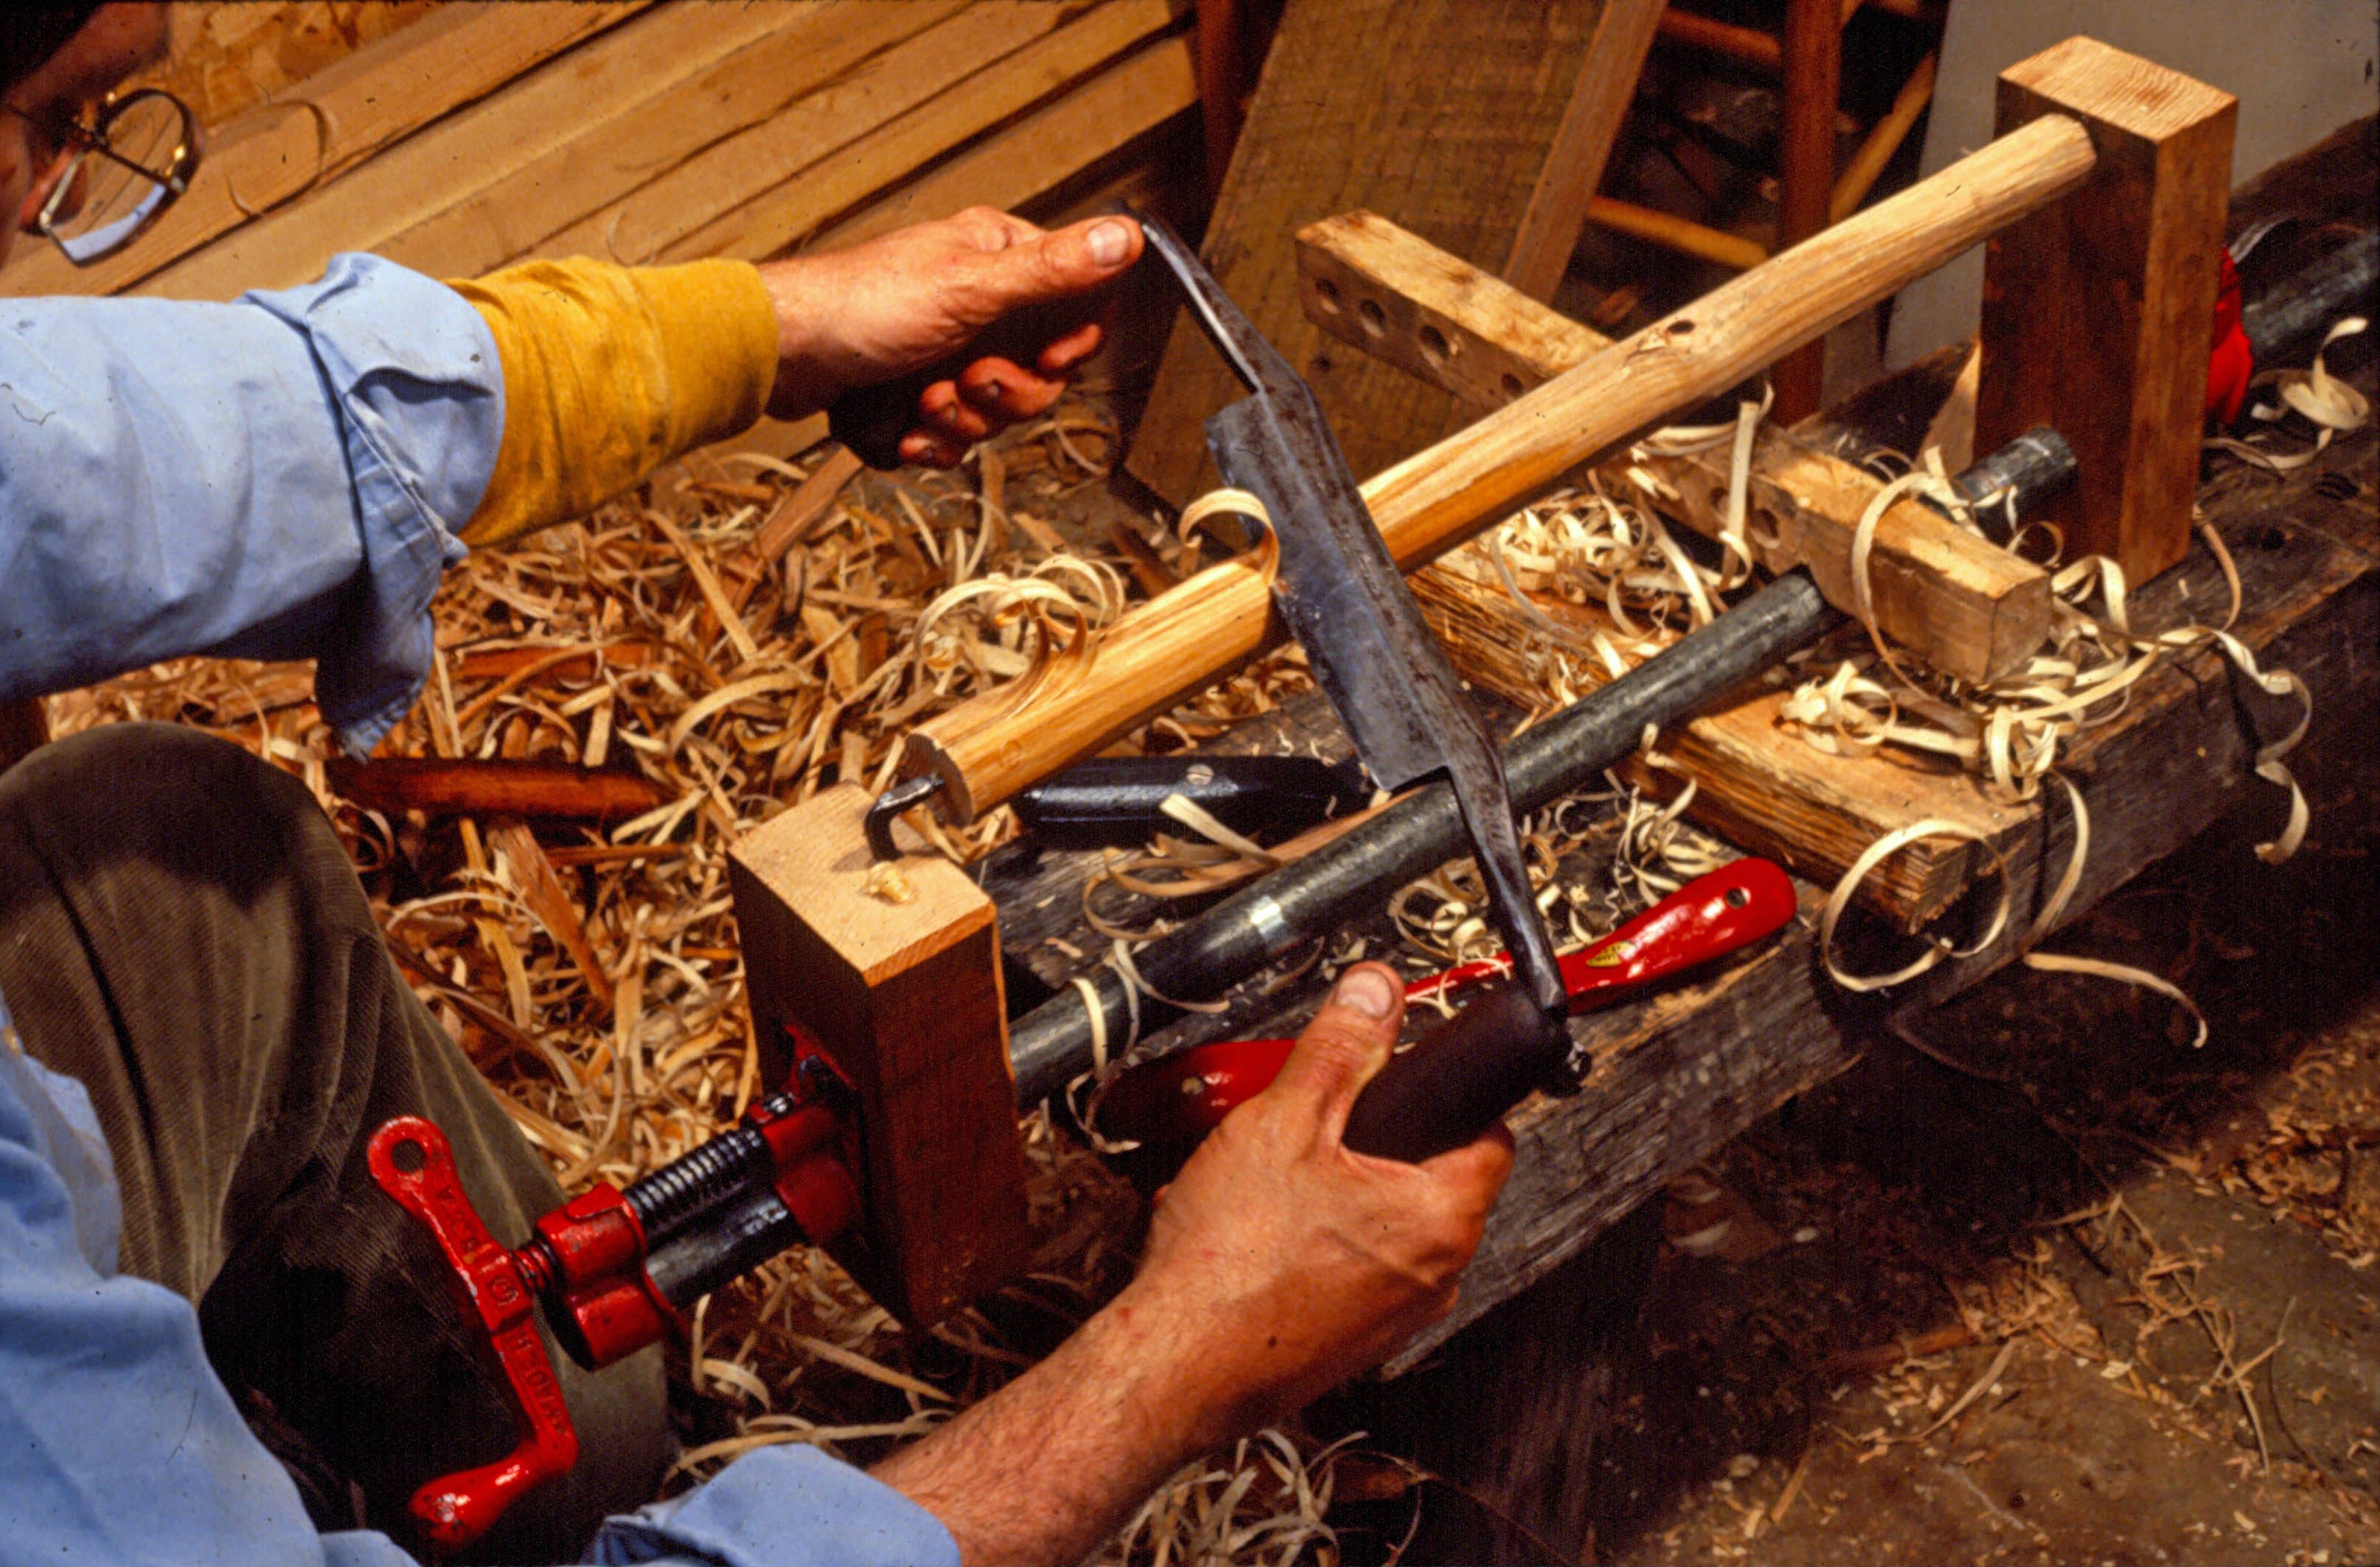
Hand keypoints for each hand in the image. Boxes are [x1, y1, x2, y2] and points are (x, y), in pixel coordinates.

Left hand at [755, 208, 1142, 463]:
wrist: (780, 356)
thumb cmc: (861, 307)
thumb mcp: (970, 287)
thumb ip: (1052, 271)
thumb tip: (1126, 236)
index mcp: (1000, 260)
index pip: (1076, 311)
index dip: (1067, 348)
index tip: (1046, 360)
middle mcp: (978, 302)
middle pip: (1039, 375)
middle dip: (1002, 394)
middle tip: (965, 381)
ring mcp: (946, 350)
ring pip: (995, 414)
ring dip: (960, 422)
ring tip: (921, 400)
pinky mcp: (916, 393)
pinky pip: (952, 438)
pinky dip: (929, 442)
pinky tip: (903, 428)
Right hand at [867, 964, 1511, 1565]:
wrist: (1174, 1363)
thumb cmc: (1229, 1261)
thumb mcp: (1284, 1121)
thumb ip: (1339, 1048)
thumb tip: (1376, 992)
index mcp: (1440, 1218)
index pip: (1490, 1133)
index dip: (1446, 1093)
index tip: (1404, 1077)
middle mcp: (1435, 1276)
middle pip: (1434, 1176)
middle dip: (1379, 1140)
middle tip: (1319, 1121)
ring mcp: (1396, 1317)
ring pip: (1390, 1225)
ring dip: (1344, 1191)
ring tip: (1278, 1177)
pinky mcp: (1353, 1343)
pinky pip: (1355, 1270)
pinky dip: (1320, 1241)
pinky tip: (1263, 1227)